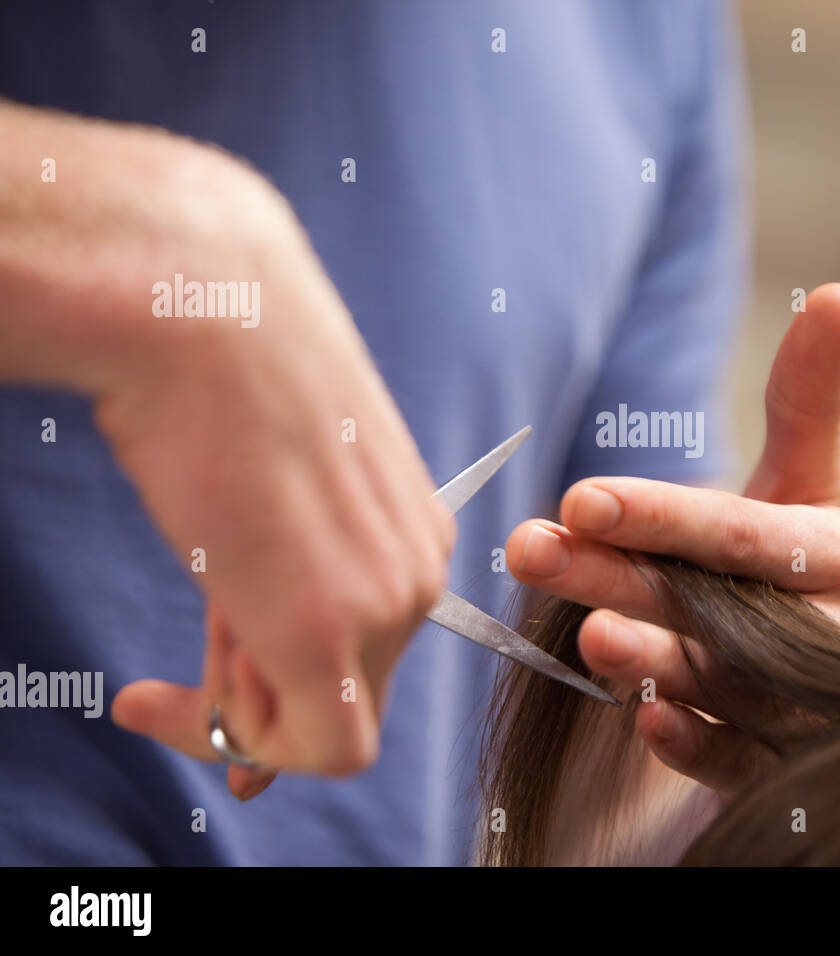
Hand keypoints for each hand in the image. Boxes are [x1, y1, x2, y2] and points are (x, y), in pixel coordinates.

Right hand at [16, 132, 461, 796]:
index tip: (225, 666)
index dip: (290, 680)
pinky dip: (227, 742)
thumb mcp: (274, 499)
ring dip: (234, 694)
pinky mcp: (325, 632)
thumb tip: (251, 653)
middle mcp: (418, 573)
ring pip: (320, 721)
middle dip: (261, 685)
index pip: (368, 653)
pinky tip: (152, 696)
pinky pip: (308, 746)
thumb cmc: (224, 383)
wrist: (200, 311)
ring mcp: (384, 604)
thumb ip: (277, 584)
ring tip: (190, 604)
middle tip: (198, 628)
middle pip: (345, 692)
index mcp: (414, 533)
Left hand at [506, 282, 839, 795]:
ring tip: (588, 638)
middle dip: (622, 578)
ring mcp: (798, 701)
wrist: (833, 667)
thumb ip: (809, 399)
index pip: (739, 532)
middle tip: (531, 549)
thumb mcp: (812, 479)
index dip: (664, 516)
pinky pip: (738, 761)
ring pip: (719, 684)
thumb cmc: (804, 559)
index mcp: (831, 553)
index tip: (580, 498)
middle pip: (713, 604)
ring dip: (653, 663)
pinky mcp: (777, 759)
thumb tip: (839, 292)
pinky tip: (644, 721)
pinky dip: (696, 745)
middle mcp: (819, 630)